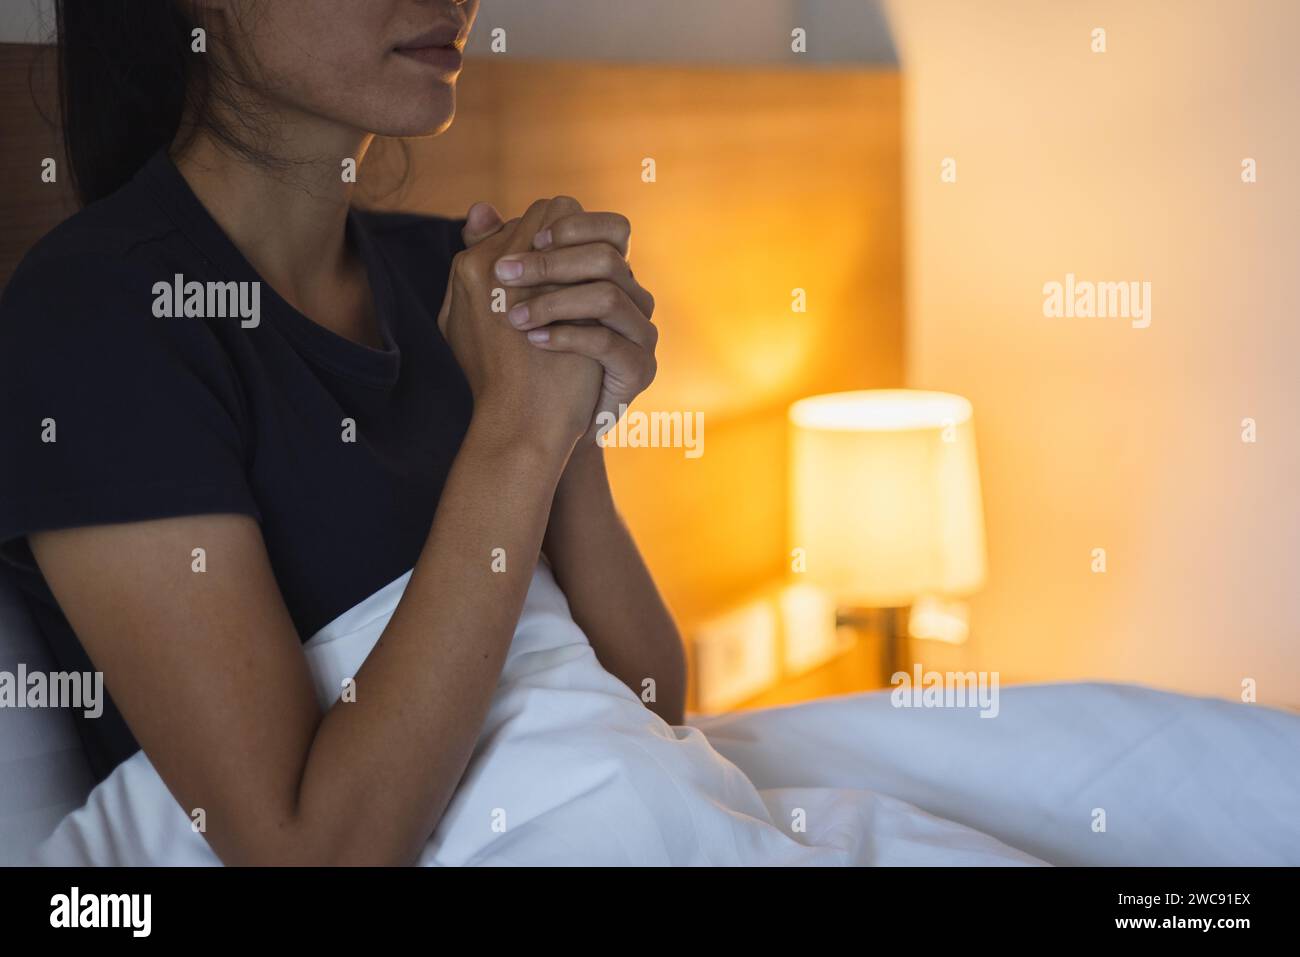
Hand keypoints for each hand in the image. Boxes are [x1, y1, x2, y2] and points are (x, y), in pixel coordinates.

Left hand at [460, 197, 657, 447]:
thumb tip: (477, 209)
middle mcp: (633, 298)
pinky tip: (533, 340)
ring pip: (606, 296)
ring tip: (513, 318)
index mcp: (610, 275)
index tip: (525, 243)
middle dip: (548, 263)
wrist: (545, 423)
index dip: (569, 228)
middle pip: (605, 257)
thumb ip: (495, 253)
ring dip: (552, 303)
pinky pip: (607, 343)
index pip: (609, 228)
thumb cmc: (527, 357)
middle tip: (501, 274)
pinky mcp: (640, 369)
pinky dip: (565, 337)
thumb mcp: (504, 299)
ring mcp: (640, 334)